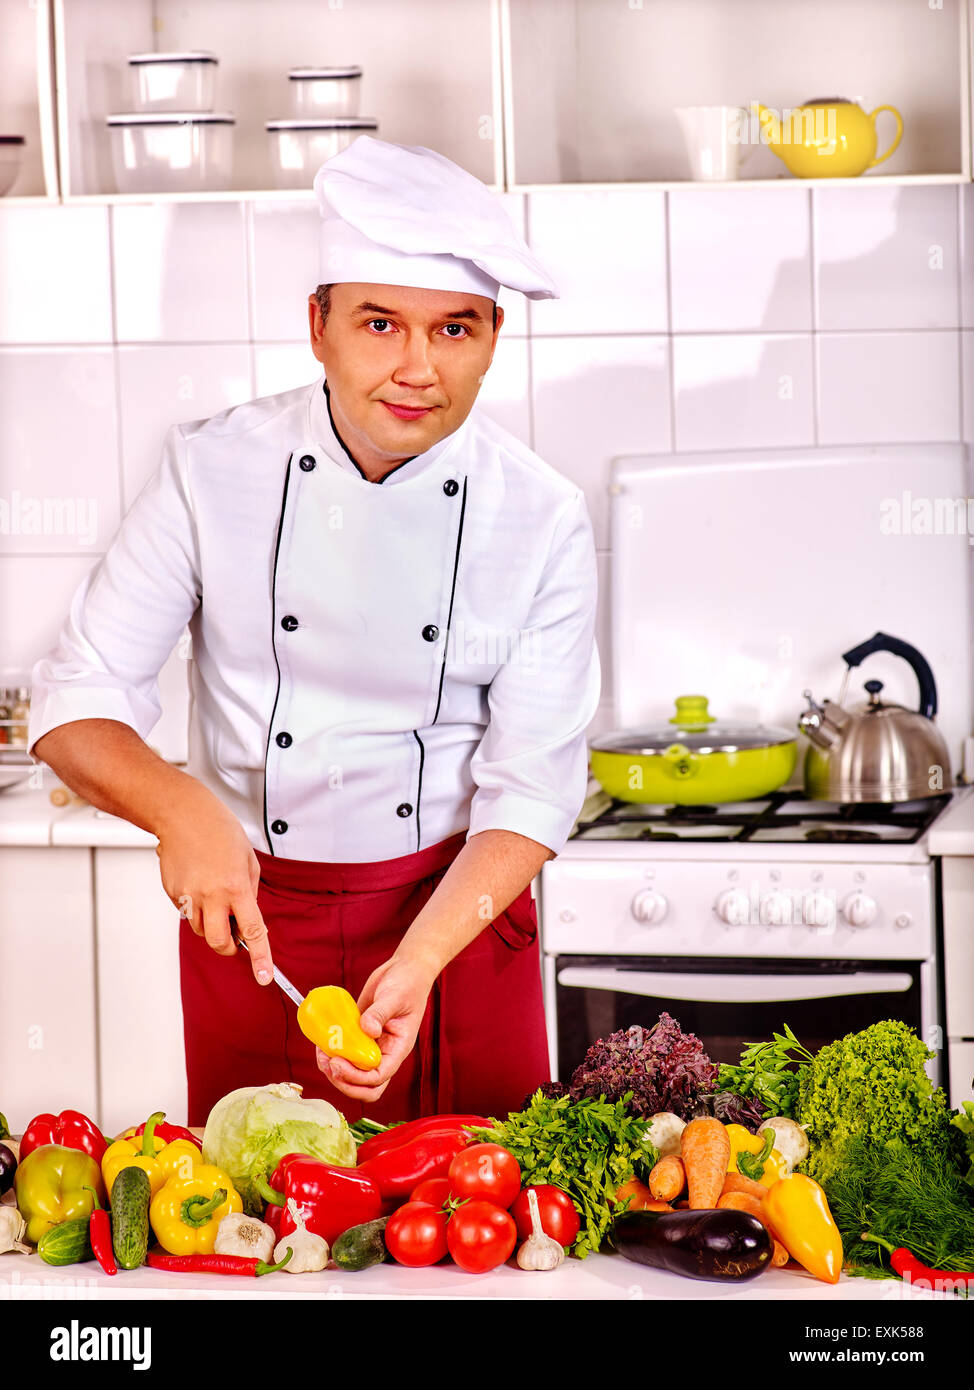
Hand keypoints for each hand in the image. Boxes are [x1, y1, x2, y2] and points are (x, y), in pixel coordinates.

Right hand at [155, 793, 273, 985]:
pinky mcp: (172, 893)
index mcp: (236, 886)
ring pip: (201, 929)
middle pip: (219, 942)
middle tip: (234, 937)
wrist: (182, 814)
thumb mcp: (248, 859)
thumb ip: (249, 892)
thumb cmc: (218, 830)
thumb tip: (246, 917)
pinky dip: (196, 907)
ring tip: (215, 895)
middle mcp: (211, 895)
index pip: (253, 931)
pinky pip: (187, 912)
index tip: (264, 976)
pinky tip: (199, 882)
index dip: (261, 957)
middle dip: (229, 947)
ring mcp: (188, 896)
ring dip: (212, 924)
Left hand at [316, 951, 437, 1103]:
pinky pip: (346, 1053)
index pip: (379, 1076)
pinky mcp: (360, 1034)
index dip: (357, 1077)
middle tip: (329, 1064)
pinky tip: (322, 1043)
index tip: (338, 1062)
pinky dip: (333, 1053)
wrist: (404, 968)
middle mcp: (385, 1052)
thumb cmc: (408, 983)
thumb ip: (380, 1013)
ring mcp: (371, 1045)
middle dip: (345, 1081)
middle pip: (366, 1085)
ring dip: (335, 1071)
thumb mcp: (396, 996)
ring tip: (322, 1054)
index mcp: (398, 1048)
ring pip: (353, 1073)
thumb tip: (366, 1030)